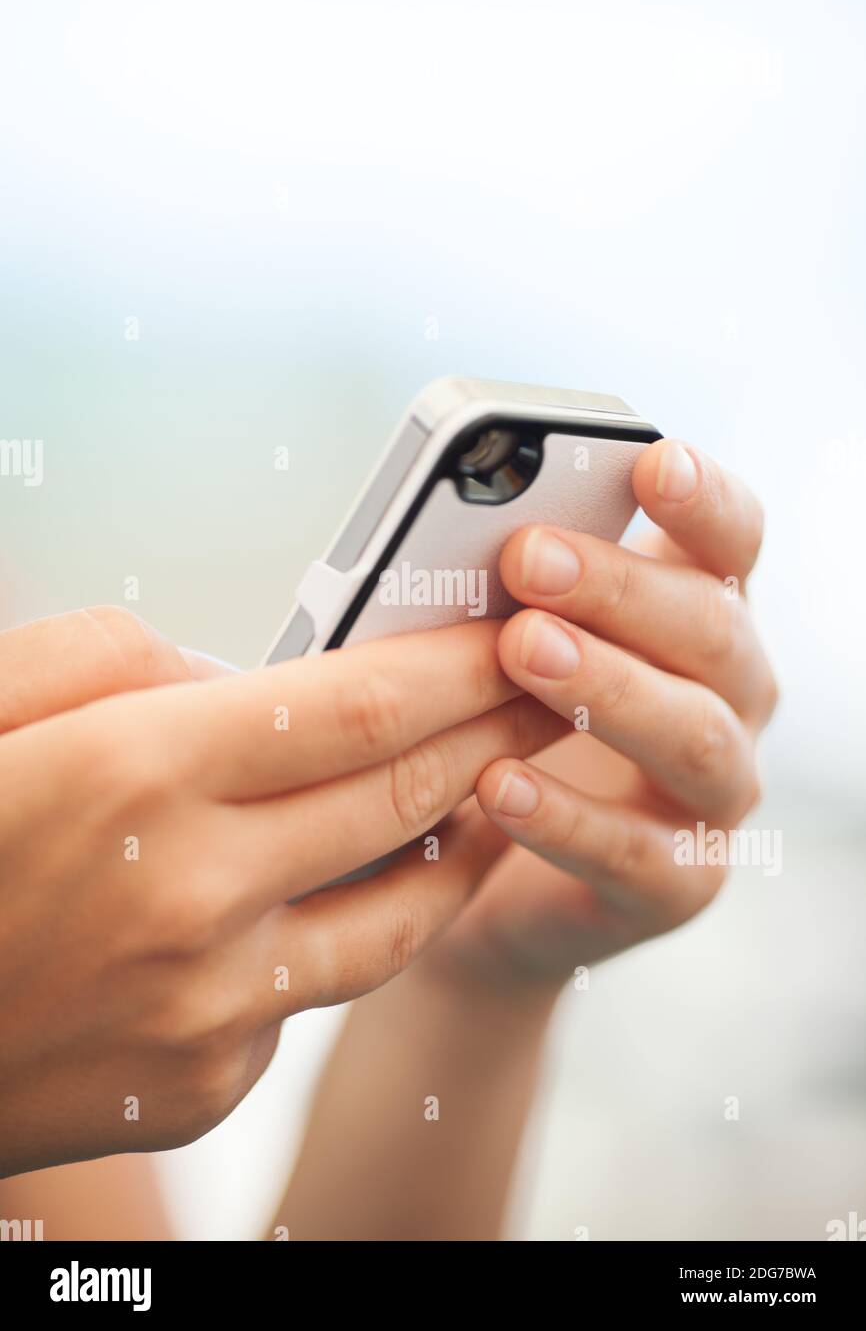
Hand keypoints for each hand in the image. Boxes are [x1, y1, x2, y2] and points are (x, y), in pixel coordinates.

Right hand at [0, 607, 558, 1175]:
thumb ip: (121, 661)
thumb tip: (234, 677)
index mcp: (134, 777)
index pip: (357, 706)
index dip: (460, 666)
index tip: (521, 633)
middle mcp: (191, 897)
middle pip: (405, 800)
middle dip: (501, 735)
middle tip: (560, 689)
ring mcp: (209, 1007)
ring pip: (399, 912)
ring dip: (467, 839)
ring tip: (505, 784)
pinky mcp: (209, 1077)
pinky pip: (321, 986)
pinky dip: (361, 924)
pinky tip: (376, 881)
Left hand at [423, 440, 777, 991]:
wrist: (491, 885)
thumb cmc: (503, 729)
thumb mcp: (506, 646)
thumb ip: (507, 596)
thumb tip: (444, 531)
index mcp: (696, 616)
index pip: (731, 541)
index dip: (703, 500)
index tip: (652, 462)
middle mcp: (729, 698)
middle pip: (714, 629)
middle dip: (621, 589)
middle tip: (529, 558)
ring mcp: (714, 796)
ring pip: (696, 735)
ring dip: (608, 688)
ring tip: (520, 651)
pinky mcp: (677, 884)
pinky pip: (637, 854)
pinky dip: (567, 817)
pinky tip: (497, 784)